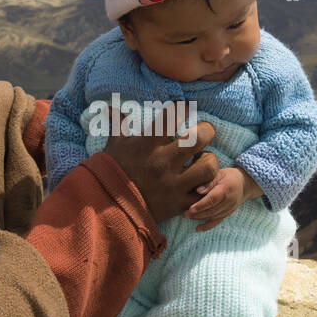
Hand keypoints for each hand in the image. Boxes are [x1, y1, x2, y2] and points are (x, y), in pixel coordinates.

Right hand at [102, 104, 218, 224]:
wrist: (108, 210)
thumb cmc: (112, 174)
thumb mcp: (113, 146)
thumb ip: (117, 124)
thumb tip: (111, 105)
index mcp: (147, 144)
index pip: (174, 115)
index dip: (182, 108)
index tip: (182, 111)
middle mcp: (163, 162)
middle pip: (200, 137)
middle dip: (206, 130)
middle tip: (202, 133)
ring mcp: (174, 184)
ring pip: (208, 166)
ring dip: (208, 160)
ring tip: (201, 160)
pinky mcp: (179, 204)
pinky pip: (205, 194)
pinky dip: (206, 188)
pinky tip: (199, 182)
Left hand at [184, 167, 247, 230]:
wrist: (243, 184)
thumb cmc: (228, 176)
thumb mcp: (219, 174)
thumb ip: (209, 182)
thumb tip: (198, 191)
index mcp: (226, 189)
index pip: (213, 199)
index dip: (202, 205)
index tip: (191, 208)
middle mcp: (229, 201)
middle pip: (212, 210)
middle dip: (198, 213)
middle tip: (185, 213)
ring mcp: (229, 209)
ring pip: (213, 216)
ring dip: (200, 218)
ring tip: (187, 216)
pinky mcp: (227, 214)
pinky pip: (217, 221)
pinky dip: (207, 226)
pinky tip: (197, 228)